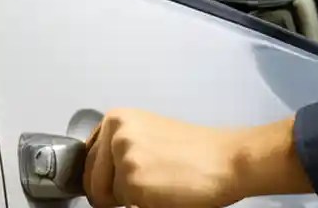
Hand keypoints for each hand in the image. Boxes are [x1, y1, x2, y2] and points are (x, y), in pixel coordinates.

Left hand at [84, 108, 244, 207]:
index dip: (108, 176)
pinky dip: (144, 204)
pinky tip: (166, 191)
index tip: (130, 174)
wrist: (229, 160)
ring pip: (107, 198)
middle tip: (153, 179)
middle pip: (91, 183)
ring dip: (131, 198)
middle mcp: (116, 134)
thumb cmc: (199, 152)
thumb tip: (93, 172)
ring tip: (161, 183)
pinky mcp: (134, 183)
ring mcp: (123, 158)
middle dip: (116, 190)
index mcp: (118, 118)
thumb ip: (120, 145)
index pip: (87, 162)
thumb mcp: (150, 134)